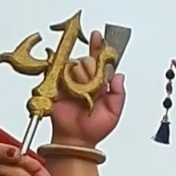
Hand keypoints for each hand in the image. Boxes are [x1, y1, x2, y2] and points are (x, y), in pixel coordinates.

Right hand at [49, 31, 125, 146]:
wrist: (75, 139)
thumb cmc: (94, 128)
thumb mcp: (114, 112)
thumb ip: (118, 94)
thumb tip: (119, 75)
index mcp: (99, 84)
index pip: (100, 61)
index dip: (99, 47)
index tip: (98, 36)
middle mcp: (84, 79)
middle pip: (89, 60)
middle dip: (92, 71)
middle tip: (91, 87)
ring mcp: (69, 80)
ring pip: (75, 65)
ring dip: (80, 78)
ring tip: (80, 94)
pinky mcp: (55, 84)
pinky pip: (59, 71)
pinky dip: (65, 77)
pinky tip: (69, 87)